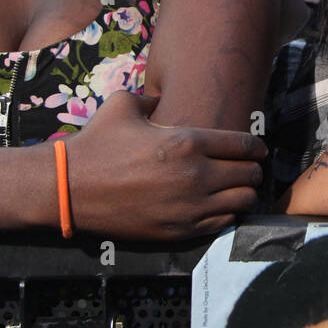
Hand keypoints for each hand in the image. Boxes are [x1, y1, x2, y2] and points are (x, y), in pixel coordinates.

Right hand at [66, 91, 266, 240]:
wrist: (69, 188)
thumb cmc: (96, 144)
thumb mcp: (124, 105)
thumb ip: (152, 97)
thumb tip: (164, 98)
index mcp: (188, 142)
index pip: (245, 145)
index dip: (257, 147)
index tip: (257, 149)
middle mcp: (195, 175)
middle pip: (250, 175)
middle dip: (252, 170)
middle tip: (246, 169)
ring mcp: (189, 206)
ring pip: (243, 202)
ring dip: (243, 194)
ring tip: (234, 189)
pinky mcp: (179, 230)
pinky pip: (223, 224)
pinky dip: (226, 214)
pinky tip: (216, 207)